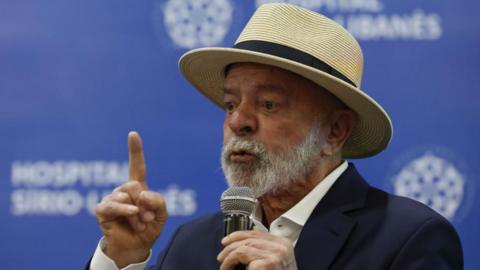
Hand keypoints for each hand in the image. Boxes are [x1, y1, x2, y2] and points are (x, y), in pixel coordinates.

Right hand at [95, 131, 167, 267]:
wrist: (137, 247)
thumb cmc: (148, 228)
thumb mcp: (161, 214)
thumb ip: (158, 201)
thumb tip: (142, 193)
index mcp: (138, 187)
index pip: (136, 166)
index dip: (135, 150)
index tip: (133, 134)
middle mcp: (123, 190)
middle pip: (133, 184)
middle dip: (143, 202)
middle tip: (146, 217)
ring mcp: (111, 199)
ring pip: (123, 195)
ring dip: (136, 212)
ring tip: (139, 223)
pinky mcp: (102, 210)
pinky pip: (111, 205)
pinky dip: (124, 210)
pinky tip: (132, 214)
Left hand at [217, 231, 297, 269]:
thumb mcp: (274, 263)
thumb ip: (263, 251)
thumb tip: (242, 244)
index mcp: (283, 244)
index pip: (258, 233)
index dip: (239, 235)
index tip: (227, 240)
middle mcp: (281, 246)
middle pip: (249, 239)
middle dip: (231, 246)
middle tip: (221, 256)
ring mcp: (275, 254)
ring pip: (243, 247)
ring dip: (229, 257)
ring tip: (224, 266)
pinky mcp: (268, 262)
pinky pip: (241, 256)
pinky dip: (230, 263)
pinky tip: (228, 269)